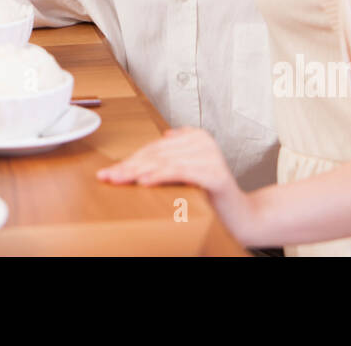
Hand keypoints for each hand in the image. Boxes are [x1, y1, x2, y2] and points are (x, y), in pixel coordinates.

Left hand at [97, 127, 239, 198]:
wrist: (241, 216)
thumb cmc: (212, 195)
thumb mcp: (189, 170)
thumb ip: (176, 153)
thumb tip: (165, 135)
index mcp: (195, 137)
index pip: (155, 149)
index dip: (130, 160)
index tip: (109, 171)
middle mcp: (203, 142)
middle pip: (157, 155)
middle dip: (129, 167)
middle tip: (109, 176)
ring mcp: (210, 156)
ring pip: (165, 163)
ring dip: (138, 172)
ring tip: (120, 179)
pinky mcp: (215, 173)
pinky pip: (181, 172)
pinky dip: (160, 176)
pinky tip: (144, 181)